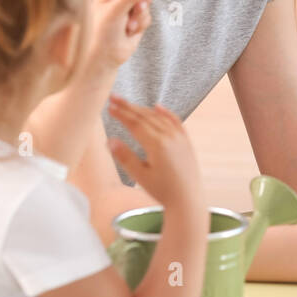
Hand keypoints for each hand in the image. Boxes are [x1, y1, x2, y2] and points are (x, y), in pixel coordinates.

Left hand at [82, 0, 151, 74]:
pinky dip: (141, 24)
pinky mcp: (135, 23)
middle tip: (139, 7)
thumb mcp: (114, 10)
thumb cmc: (101, 32)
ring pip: (145, 6)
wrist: (104, 57)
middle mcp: (118, 1)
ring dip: (140, 16)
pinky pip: (146, 17)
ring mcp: (127, 12)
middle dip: (142, 1)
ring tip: (129, 26)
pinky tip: (130, 32)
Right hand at [106, 96, 204, 214]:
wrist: (188, 199)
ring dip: (142, 109)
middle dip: (128, 106)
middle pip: (145, 116)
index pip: (135, 124)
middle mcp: (170, 137)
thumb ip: (125, 157)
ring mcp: (180, 138)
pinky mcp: (186, 142)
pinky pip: (176, 122)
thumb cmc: (162, 191)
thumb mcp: (140, 176)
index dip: (121, 114)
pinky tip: (157, 107)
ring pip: (159, 118)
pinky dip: (166, 113)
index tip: (109, 107)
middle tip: (113, 97)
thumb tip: (110, 140)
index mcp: (157, 144)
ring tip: (128, 104)